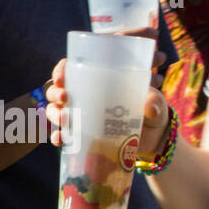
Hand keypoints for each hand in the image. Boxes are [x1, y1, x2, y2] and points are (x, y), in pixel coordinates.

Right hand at [44, 59, 170, 155]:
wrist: (154, 135)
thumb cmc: (151, 107)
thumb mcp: (154, 99)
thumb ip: (154, 99)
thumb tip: (151, 109)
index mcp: (98, 79)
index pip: (71, 69)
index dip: (60, 71)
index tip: (61, 78)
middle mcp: (84, 95)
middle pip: (57, 90)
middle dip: (55, 93)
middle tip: (65, 98)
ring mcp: (81, 116)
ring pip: (56, 111)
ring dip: (54, 114)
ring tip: (64, 119)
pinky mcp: (82, 135)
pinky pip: (63, 135)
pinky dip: (58, 137)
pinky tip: (60, 139)